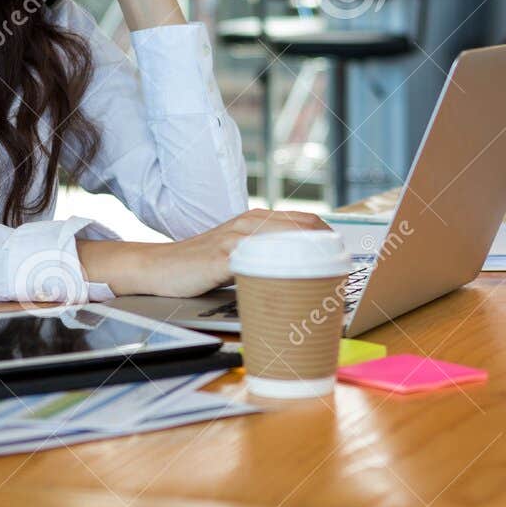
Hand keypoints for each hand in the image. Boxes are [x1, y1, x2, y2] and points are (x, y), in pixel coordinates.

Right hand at [78, 209, 332, 297]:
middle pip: (306, 227)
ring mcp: (237, 238)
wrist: (158, 268)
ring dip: (313, 260)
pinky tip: (296, 285)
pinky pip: (261, 261)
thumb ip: (264, 257)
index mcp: (257, 221)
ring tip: (332, 281)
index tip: (347, 261)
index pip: (307, 221)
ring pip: (288, 241)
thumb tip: (300, 276)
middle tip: (347, 275)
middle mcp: (250, 223)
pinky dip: (283, 273)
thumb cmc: (199, 266)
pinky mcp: (223, 257)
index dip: (332, 240)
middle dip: (331, 250)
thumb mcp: (237, 255)